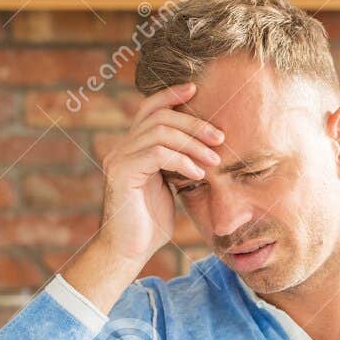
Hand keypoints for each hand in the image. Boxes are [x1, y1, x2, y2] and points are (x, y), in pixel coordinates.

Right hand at [95, 83, 225, 270]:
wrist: (129, 251)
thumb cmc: (151, 223)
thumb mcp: (168, 188)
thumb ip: (176, 165)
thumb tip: (202, 150)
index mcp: (133, 147)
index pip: (149, 109)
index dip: (171, 95)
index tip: (196, 89)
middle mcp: (123, 147)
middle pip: (159, 116)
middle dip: (194, 123)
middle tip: (220, 137)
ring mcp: (120, 158)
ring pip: (160, 132)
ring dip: (193, 143)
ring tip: (214, 161)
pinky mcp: (122, 173)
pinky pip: (157, 154)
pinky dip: (182, 160)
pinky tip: (198, 175)